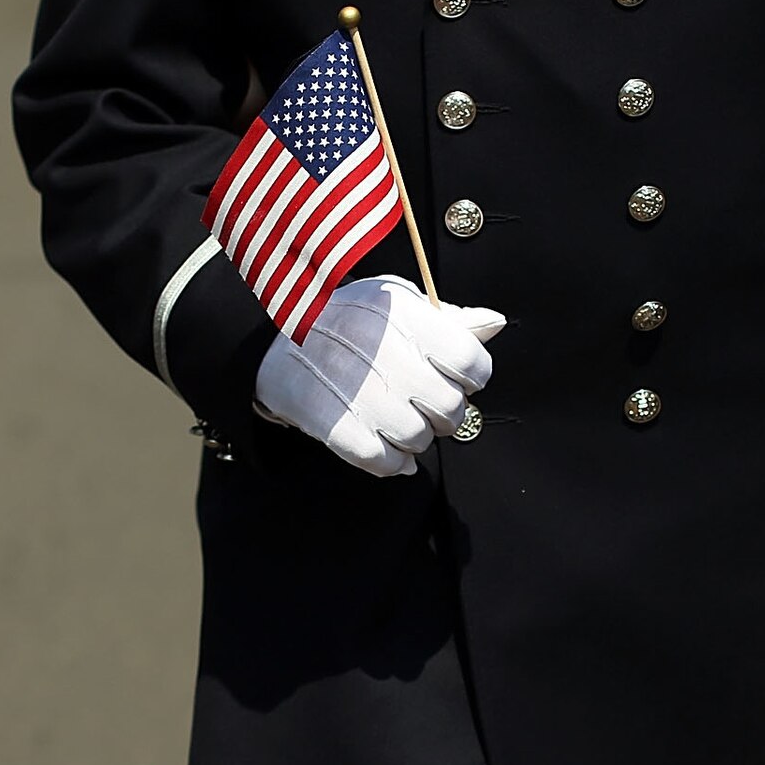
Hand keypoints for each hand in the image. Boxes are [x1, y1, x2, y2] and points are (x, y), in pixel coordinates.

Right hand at [253, 277, 503, 477]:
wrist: (270, 335)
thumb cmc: (347, 317)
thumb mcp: (395, 301)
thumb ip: (447, 319)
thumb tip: (494, 324)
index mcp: (400, 312)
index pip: (468, 360)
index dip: (473, 377)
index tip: (459, 378)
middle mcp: (378, 348)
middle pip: (448, 406)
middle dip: (446, 414)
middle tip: (431, 408)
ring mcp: (351, 388)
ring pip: (417, 438)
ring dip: (416, 439)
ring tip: (403, 424)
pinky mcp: (327, 422)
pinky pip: (381, 461)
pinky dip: (392, 463)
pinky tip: (390, 450)